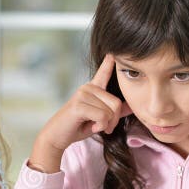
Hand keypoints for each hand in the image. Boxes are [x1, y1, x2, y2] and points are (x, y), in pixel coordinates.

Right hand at [29, 54, 131, 172]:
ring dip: (106, 125)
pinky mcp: (79, 105)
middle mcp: (87, 87)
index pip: (104, 72)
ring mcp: (82, 94)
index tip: (113, 51)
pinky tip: (91, 128)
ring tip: (95, 127)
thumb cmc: (78, 127)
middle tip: (104, 127)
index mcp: (92, 89)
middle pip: (116, 103)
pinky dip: (100, 127)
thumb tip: (131, 106)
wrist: (57, 137)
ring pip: (110, 111)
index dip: (110, 62)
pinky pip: (102, 116)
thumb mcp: (100, 118)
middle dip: (114, 120)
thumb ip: (114, 111)